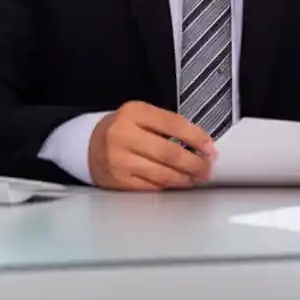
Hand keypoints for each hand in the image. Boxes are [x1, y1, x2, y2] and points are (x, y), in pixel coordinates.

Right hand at [88, 101, 217, 190]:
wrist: (88, 145)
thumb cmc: (123, 129)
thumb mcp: (141, 115)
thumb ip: (168, 125)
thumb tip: (201, 144)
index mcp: (134, 112)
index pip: (173, 124)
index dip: (197, 138)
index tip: (210, 148)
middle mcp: (124, 135)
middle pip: (169, 152)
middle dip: (195, 163)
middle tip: (207, 168)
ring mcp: (119, 160)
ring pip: (162, 173)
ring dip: (185, 177)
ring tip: (196, 177)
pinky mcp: (118, 181)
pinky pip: (151, 186)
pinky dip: (169, 186)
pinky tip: (178, 183)